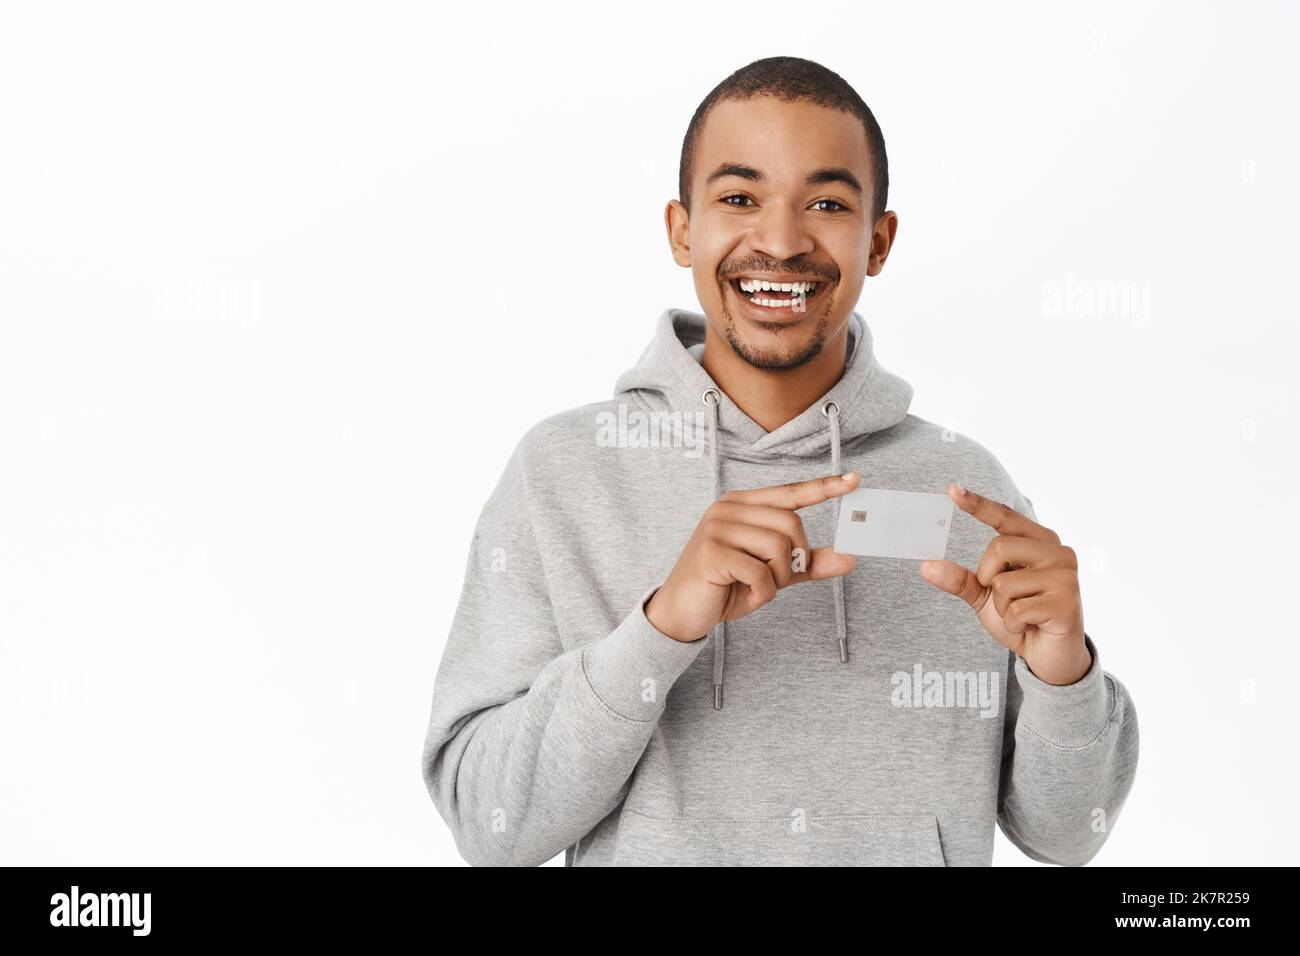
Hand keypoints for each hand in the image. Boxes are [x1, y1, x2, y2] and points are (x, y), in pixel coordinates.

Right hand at [645, 471, 861, 642]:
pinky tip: (745, 595)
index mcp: (742, 505)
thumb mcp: (772, 573)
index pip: (790, 492)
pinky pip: (760, 573)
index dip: (823, 488)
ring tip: (756, 588)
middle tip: (775, 579)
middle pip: (791, 524)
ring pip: (779, 548)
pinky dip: (762, 592)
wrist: (681, 612)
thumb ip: (808, 563)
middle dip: (794, 560)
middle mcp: (728, 509)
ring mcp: (717, 528)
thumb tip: (849, 558)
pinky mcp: (711, 552)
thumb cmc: (725, 586)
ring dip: (777, 579)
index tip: (854, 480)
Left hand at [918, 483, 1091, 684]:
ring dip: (1002, 607)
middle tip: (1005, 598)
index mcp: (1040, 542)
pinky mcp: (1067, 603)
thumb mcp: (986, 597)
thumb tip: (925, 566)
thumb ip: (961, 579)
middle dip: (988, 578)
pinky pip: (1016, 610)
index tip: (951, 489)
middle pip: (998, 548)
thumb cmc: (1022, 618)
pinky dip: (1013, 623)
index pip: (1005, 517)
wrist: (1050, 656)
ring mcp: (1066, 577)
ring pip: (1004, 583)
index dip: (978, 504)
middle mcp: (1058, 552)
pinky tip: (1031, 626)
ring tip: (1023, 615)